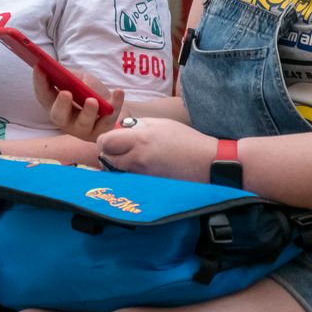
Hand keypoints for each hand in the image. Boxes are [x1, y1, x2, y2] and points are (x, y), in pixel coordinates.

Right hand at [33, 67, 125, 141]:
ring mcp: (84, 129)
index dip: (39, 83)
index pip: (44, 96)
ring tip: (92, 100)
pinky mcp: (102, 131)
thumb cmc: (89, 92)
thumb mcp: (78, 80)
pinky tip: (118, 91)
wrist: (110, 108)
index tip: (39, 67)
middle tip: (66, 93)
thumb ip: (73, 77)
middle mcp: (66, 121)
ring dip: (87, 112)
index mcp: (55, 106)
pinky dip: (115, 104)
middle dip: (61, 105)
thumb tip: (73, 79)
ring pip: (83, 125)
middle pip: (59, 117)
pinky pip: (109, 120)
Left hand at [96, 118, 215, 182]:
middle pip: (106, 161)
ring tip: (132, 160)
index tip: (111, 141)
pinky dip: (130, 176)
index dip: (105, 142)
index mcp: (140, 139)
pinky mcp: (149, 187)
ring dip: (118, 167)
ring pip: (117, 173)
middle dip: (108, 156)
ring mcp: (143, 176)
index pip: (105, 142)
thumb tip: (120, 130)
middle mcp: (138, 159)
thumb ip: (137, 127)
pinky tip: (142, 170)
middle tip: (118, 152)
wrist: (207, 163)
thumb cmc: (185, 140)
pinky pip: (130, 181)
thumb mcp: (160, 124)